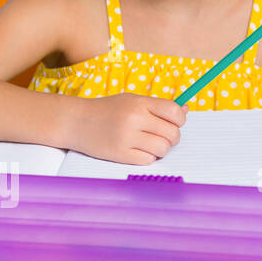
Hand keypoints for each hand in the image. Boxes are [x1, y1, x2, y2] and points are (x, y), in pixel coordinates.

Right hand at [63, 92, 185, 164]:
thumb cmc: (108, 110)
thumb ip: (158, 106)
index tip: (175, 122)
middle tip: (163, 135)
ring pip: (163, 149)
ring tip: (151, 143)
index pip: (174, 112)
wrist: (75, 121)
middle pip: (172, 133)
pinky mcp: (119, 154)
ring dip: (161, 148)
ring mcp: (126, 138)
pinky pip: (148, 160)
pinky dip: (148, 157)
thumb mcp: (132, 101)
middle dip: (173, 137)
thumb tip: (186, 111)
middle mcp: (134, 119)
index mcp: (139, 103)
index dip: (180, 119)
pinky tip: (139, 150)